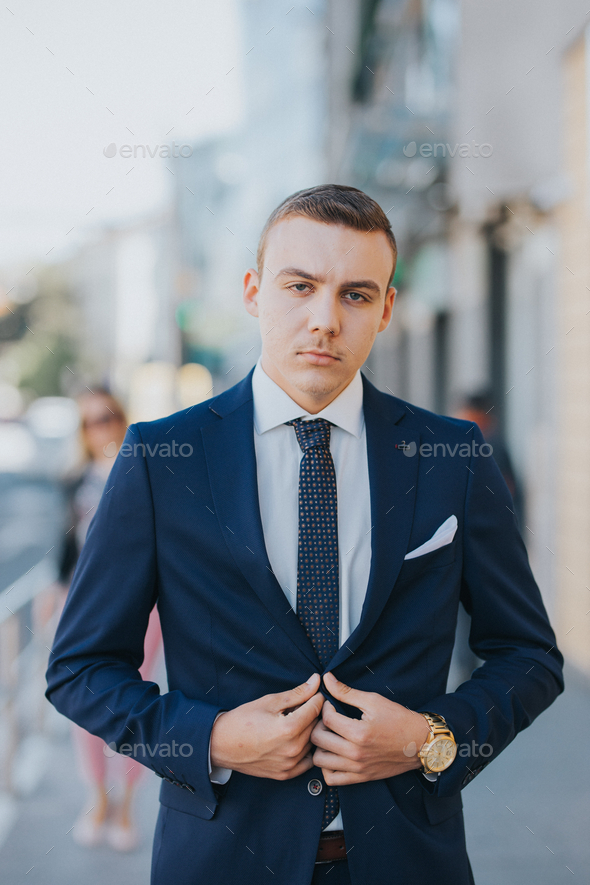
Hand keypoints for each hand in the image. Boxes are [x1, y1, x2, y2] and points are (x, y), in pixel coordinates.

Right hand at [210, 673, 323, 779]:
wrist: (221, 744)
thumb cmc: (243, 720)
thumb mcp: (270, 701)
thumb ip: (297, 693)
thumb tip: (316, 681)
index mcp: (289, 728)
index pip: (316, 708)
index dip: (316, 697)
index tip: (313, 693)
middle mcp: (293, 749)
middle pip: (316, 725)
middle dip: (314, 713)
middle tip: (304, 706)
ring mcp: (290, 764)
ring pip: (313, 743)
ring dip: (310, 731)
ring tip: (297, 722)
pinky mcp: (285, 774)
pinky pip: (307, 761)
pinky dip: (305, 749)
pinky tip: (295, 740)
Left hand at [310, 672, 429, 784]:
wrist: (420, 743)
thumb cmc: (399, 719)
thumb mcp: (373, 700)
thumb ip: (346, 692)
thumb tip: (327, 678)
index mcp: (359, 733)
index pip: (326, 719)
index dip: (325, 707)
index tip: (331, 704)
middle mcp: (356, 753)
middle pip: (318, 740)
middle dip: (318, 725)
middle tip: (327, 719)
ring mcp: (357, 768)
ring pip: (320, 761)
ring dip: (319, 747)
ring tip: (329, 736)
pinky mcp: (360, 778)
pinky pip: (332, 779)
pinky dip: (326, 768)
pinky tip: (333, 754)